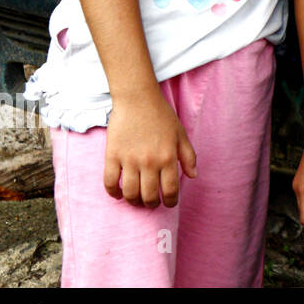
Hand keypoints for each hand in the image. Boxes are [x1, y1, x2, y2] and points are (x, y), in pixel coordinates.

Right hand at [103, 92, 196, 207]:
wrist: (137, 99)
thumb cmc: (162, 116)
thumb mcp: (181, 134)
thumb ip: (188, 156)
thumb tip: (193, 176)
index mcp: (168, 157)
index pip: (170, 190)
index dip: (170, 201)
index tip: (169, 203)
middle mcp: (149, 162)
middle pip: (149, 195)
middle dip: (152, 203)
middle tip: (152, 202)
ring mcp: (129, 160)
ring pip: (130, 193)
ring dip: (134, 201)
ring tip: (137, 200)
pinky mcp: (112, 156)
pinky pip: (110, 182)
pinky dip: (113, 192)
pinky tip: (119, 194)